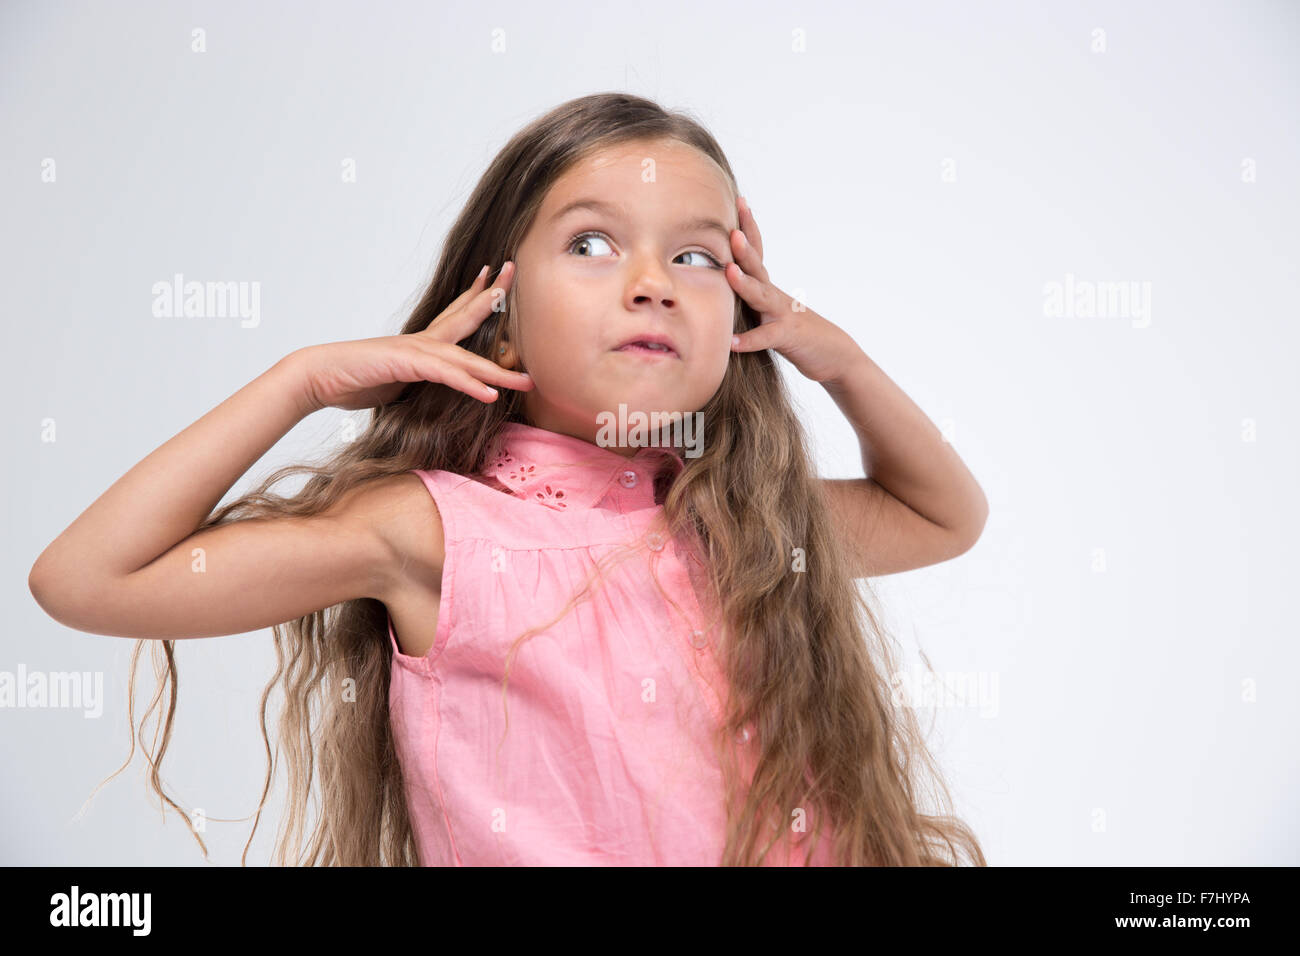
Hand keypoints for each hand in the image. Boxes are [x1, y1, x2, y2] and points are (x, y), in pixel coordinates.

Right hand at [290, 262, 533, 412]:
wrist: (319, 377)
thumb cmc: (353, 380)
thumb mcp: (395, 381)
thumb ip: (415, 381)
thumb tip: (429, 389)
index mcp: (420, 343)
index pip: (454, 314)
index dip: (475, 296)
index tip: (493, 277)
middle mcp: (422, 342)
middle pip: (466, 316)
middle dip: (493, 296)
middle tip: (514, 270)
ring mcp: (415, 351)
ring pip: (465, 357)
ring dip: (498, 371)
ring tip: (527, 379)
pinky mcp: (406, 366)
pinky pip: (445, 376)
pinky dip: (468, 385)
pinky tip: (490, 395)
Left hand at [725, 197, 865, 384]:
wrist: (834, 353)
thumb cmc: (796, 331)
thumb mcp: (769, 310)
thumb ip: (749, 296)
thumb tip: (724, 279)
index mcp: (768, 286)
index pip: (757, 251)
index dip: (748, 226)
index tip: (739, 199)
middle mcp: (774, 294)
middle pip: (757, 266)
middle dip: (744, 246)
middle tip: (731, 228)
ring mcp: (781, 314)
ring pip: (761, 296)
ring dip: (744, 283)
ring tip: (728, 270)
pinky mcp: (786, 337)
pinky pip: (765, 339)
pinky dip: (748, 341)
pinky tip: (731, 342)